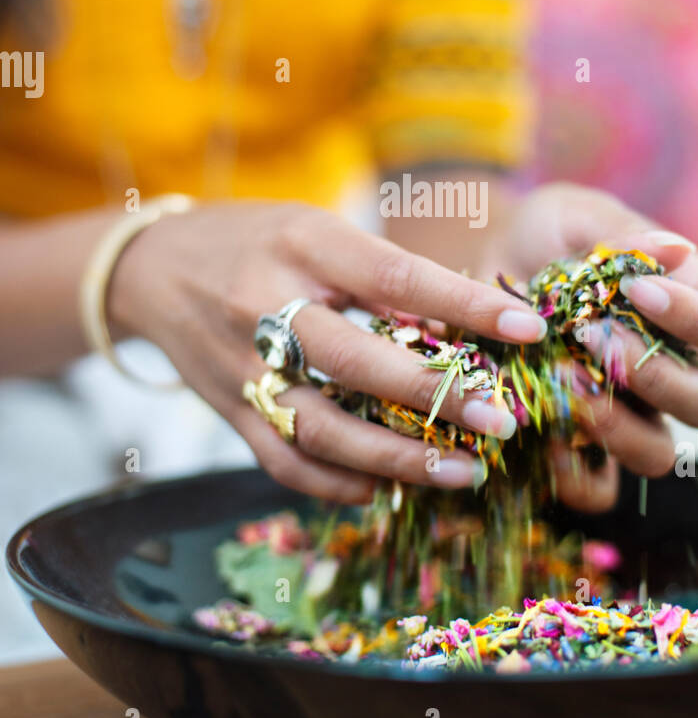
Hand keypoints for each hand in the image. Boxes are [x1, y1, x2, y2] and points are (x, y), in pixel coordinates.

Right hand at [108, 200, 545, 503]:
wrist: (150, 268)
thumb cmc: (258, 241)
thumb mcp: (317, 230)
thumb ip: (381, 274)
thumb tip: (472, 321)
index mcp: (304, 245)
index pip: (396, 277)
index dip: (465, 305)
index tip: (528, 329)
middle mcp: (267, 305)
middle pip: (357, 362)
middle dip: (436, 398)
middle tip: (502, 422)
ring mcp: (242, 366)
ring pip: (323, 429)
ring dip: (397, 459)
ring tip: (462, 473)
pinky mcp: (228, 411)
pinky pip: (287, 461)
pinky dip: (341, 483)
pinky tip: (389, 488)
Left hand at [481, 183, 697, 511]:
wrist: (481, 270)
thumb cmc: (546, 238)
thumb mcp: (577, 219)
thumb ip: (623, 237)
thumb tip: (677, 251)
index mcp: (693, 316)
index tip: (640, 291)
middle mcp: (672, 375)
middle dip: (655, 377)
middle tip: (593, 339)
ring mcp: (629, 419)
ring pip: (659, 455)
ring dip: (615, 426)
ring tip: (562, 381)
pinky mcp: (578, 449)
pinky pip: (596, 489)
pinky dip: (571, 470)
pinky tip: (539, 429)